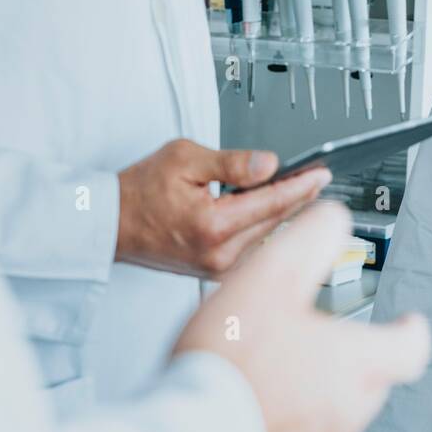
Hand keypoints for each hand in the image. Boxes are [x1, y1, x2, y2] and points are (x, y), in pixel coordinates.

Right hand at [116, 138, 328, 277]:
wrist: (110, 224)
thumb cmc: (139, 192)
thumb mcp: (184, 159)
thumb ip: (232, 163)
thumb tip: (268, 164)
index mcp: (213, 226)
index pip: (273, 203)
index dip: (302, 186)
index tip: (321, 174)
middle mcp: (219, 254)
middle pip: (276, 222)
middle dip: (298, 198)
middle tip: (314, 177)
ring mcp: (218, 268)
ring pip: (266, 236)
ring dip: (282, 213)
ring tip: (295, 188)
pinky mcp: (215, 272)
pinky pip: (251, 247)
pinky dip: (262, 227)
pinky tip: (267, 209)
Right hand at [174, 201, 430, 431]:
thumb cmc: (231, 364)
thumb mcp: (272, 276)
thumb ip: (311, 239)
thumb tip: (333, 220)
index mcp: (358, 363)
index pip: (413, 347)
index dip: (410, 328)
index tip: (406, 320)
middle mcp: (347, 408)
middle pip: (374, 376)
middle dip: (355, 352)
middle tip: (325, 333)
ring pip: (336, 404)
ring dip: (318, 381)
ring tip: (281, 361)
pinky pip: (302, 431)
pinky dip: (290, 410)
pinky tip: (257, 393)